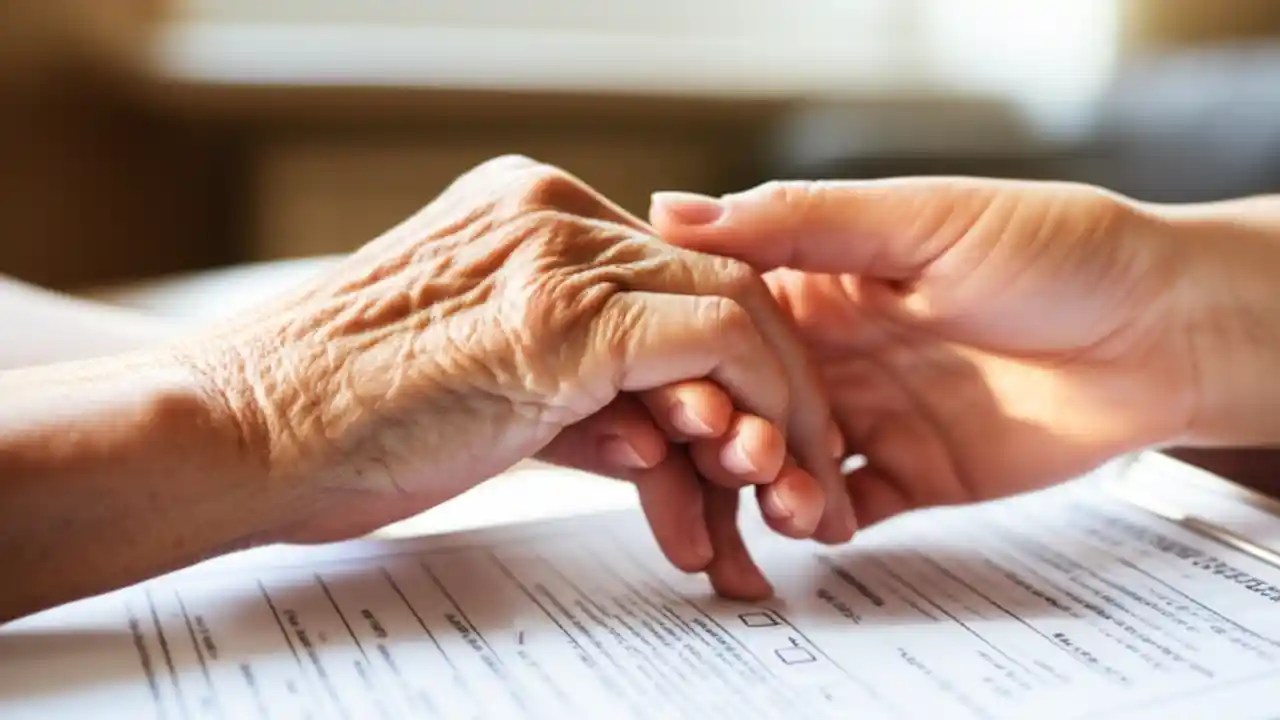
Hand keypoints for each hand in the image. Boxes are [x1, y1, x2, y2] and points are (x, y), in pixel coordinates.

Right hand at [180, 157, 854, 597]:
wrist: (238, 434)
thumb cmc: (341, 422)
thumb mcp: (487, 394)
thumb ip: (584, 399)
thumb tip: (664, 439)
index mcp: (528, 215)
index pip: (673, 277)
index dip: (733, 362)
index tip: (757, 438)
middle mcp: (548, 212)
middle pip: (718, 286)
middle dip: (775, 391)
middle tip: (800, 475)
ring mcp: (552, 252)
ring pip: (734, 306)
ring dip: (776, 413)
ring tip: (787, 500)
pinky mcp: (557, 313)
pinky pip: (710, 339)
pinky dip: (750, 408)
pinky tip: (743, 480)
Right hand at [651, 178, 1267, 525]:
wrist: (1164, 331)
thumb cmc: (1057, 249)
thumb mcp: (920, 221)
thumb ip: (800, 222)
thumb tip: (672, 208)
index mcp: (819, 282)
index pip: (719, 328)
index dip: (691, 367)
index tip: (690, 400)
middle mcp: (832, 350)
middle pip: (739, 405)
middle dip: (722, 442)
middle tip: (742, 458)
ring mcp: (869, 414)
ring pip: (781, 464)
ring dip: (769, 489)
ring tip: (792, 502)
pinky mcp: (911, 471)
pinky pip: (846, 505)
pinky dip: (825, 520)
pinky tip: (829, 520)